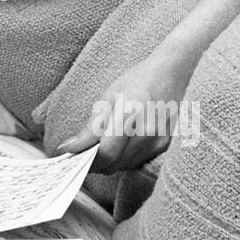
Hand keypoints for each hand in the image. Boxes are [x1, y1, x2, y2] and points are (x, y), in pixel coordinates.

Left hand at [54, 49, 193, 172]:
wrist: (172, 74)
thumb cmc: (138, 80)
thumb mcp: (108, 97)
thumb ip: (91, 127)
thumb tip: (70, 147)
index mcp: (129, 116)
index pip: (105, 152)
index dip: (84, 158)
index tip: (67, 154)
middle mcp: (146, 133)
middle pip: (113, 163)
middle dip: (92, 163)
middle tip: (77, 155)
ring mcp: (158, 142)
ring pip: (123, 165)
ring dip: (107, 162)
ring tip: (95, 150)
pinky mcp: (164, 146)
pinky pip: (136, 162)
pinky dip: (122, 159)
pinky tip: (116, 147)